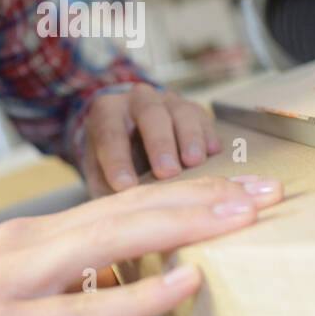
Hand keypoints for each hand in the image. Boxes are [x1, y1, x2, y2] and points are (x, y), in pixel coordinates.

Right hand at [0, 174, 284, 315]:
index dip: (186, 195)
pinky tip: (184, 282)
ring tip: (244, 214)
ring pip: (118, 241)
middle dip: (207, 198)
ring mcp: (15, 283)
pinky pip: (84, 310)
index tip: (239, 189)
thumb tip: (107, 281)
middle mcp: (29, 246)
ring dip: (187, 223)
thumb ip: (46, 279)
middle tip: (268, 189)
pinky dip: (142, 295)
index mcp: (29, 239)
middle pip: (134, 210)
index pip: (122, 206)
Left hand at [80, 84, 222, 198]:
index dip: (117, 160)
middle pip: (149, 114)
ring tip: (194, 162)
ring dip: (189, 137)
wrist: (132, 140)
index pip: (110, 134)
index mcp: (107, 112)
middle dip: (159, 143)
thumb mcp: (101, 174)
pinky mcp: (192, 109)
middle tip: (167, 171)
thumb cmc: (115, 162)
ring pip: (180, 113)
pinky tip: (213, 153)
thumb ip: (108, 189)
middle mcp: (138, 100)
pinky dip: (208, 135)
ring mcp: (168, 102)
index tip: (125, 185)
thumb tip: (121, 215)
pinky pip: (203, 118)